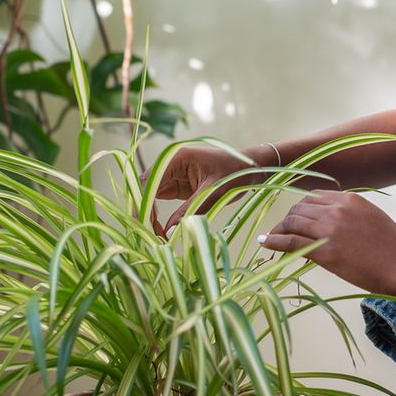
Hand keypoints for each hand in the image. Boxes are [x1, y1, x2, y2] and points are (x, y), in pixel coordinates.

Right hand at [149, 144, 269, 234]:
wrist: (253, 166)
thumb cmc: (236, 172)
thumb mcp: (215, 192)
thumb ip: (192, 210)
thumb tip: (169, 232)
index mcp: (176, 158)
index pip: (148, 182)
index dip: (142, 204)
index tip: (145, 225)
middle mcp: (170, 164)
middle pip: (145, 189)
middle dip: (145, 212)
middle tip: (150, 236)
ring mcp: (173, 174)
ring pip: (151, 196)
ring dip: (151, 215)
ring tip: (156, 236)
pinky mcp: (179, 185)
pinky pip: (161, 200)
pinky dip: (160, 215)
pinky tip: (162, 230)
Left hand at [259, 191, 395, 298]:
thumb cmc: (394, 250)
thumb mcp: (373, 220)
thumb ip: (351, 216)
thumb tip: (333, 224)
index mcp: (350, 199)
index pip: (315, 197)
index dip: (301, 208)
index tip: (295, 217)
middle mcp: (337, 209)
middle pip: (300, 208)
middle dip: (288, 218)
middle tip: (280, 230)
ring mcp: (329, 229)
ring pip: (292, 223)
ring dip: (278, 229)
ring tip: (271, 237)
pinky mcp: (324, 250)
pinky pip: (290, 241)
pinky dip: (274, 241)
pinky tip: (265, 243)